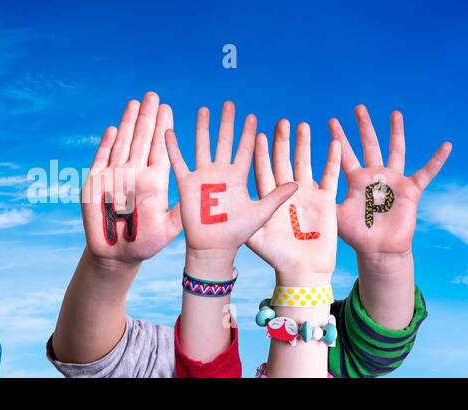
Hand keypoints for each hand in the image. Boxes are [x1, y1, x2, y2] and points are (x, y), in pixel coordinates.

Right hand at [81, 92, 181, 264]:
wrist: (116, 255)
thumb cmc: (144, 244)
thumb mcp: (168, 229)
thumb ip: (181, 211)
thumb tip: (198, 196)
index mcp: (154, 181)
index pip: (159, 149)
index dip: (163, 129)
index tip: (168, 108)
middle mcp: (134, 174)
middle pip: (141, 140)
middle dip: (147, 118)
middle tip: (153, 95)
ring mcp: (114, 177)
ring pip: (123, 144)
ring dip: (128, 124)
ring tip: (134, 103)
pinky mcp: (95, 184)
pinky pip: (101, 160)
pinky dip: (106, 145)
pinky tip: (112, 129)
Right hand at [165, 102, 296, 258]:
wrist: (214, 248)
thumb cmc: (238, 234)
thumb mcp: (261, 212)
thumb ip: (278, 197)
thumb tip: (299, 183)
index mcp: (238, 177)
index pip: (244, 149)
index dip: (248, 133)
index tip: (251, 116)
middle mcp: (220, 173)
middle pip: (224, 141)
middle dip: (226, 123)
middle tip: (229, 104)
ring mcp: (202, 177)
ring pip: (202, 146)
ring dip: (202, 128)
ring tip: (204, 109)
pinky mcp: (186, 184)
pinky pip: (178, 162)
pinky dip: (173, 147)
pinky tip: (168, 132)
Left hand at [245, 120, 340, 284]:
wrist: (303, 271)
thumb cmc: (277, 257)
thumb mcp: (257, 238)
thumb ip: (247, 219)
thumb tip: (229, 204)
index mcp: (268, 200)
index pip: (262, 171)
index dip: (260, 153)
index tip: (257, 134)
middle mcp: (287, 194)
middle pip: (283, 162)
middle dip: (282, 142)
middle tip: (281, 122)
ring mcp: (307, 195)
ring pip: (304, 163)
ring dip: (303, 145)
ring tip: (302, 125)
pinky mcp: (325, 200)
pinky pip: (330, 176)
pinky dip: (332, 160)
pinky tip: (334, 142)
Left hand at [332, 105, 450, 255]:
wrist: (379, 250)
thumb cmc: (356, 235)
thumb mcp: (334, 214)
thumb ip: (322, 197)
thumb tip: (300, 185)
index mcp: (357, 180)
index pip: (345, 154)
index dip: (339, 138)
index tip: (331, 120)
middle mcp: (375, 176)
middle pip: (370, 145)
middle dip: (364, 127)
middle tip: (358, 107)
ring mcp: (394, 181)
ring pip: (396, 150)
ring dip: (396, 132)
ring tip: (394, 113)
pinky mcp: (410, 190)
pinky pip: (427, 173)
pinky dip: (437, 160)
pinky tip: (446, 146)